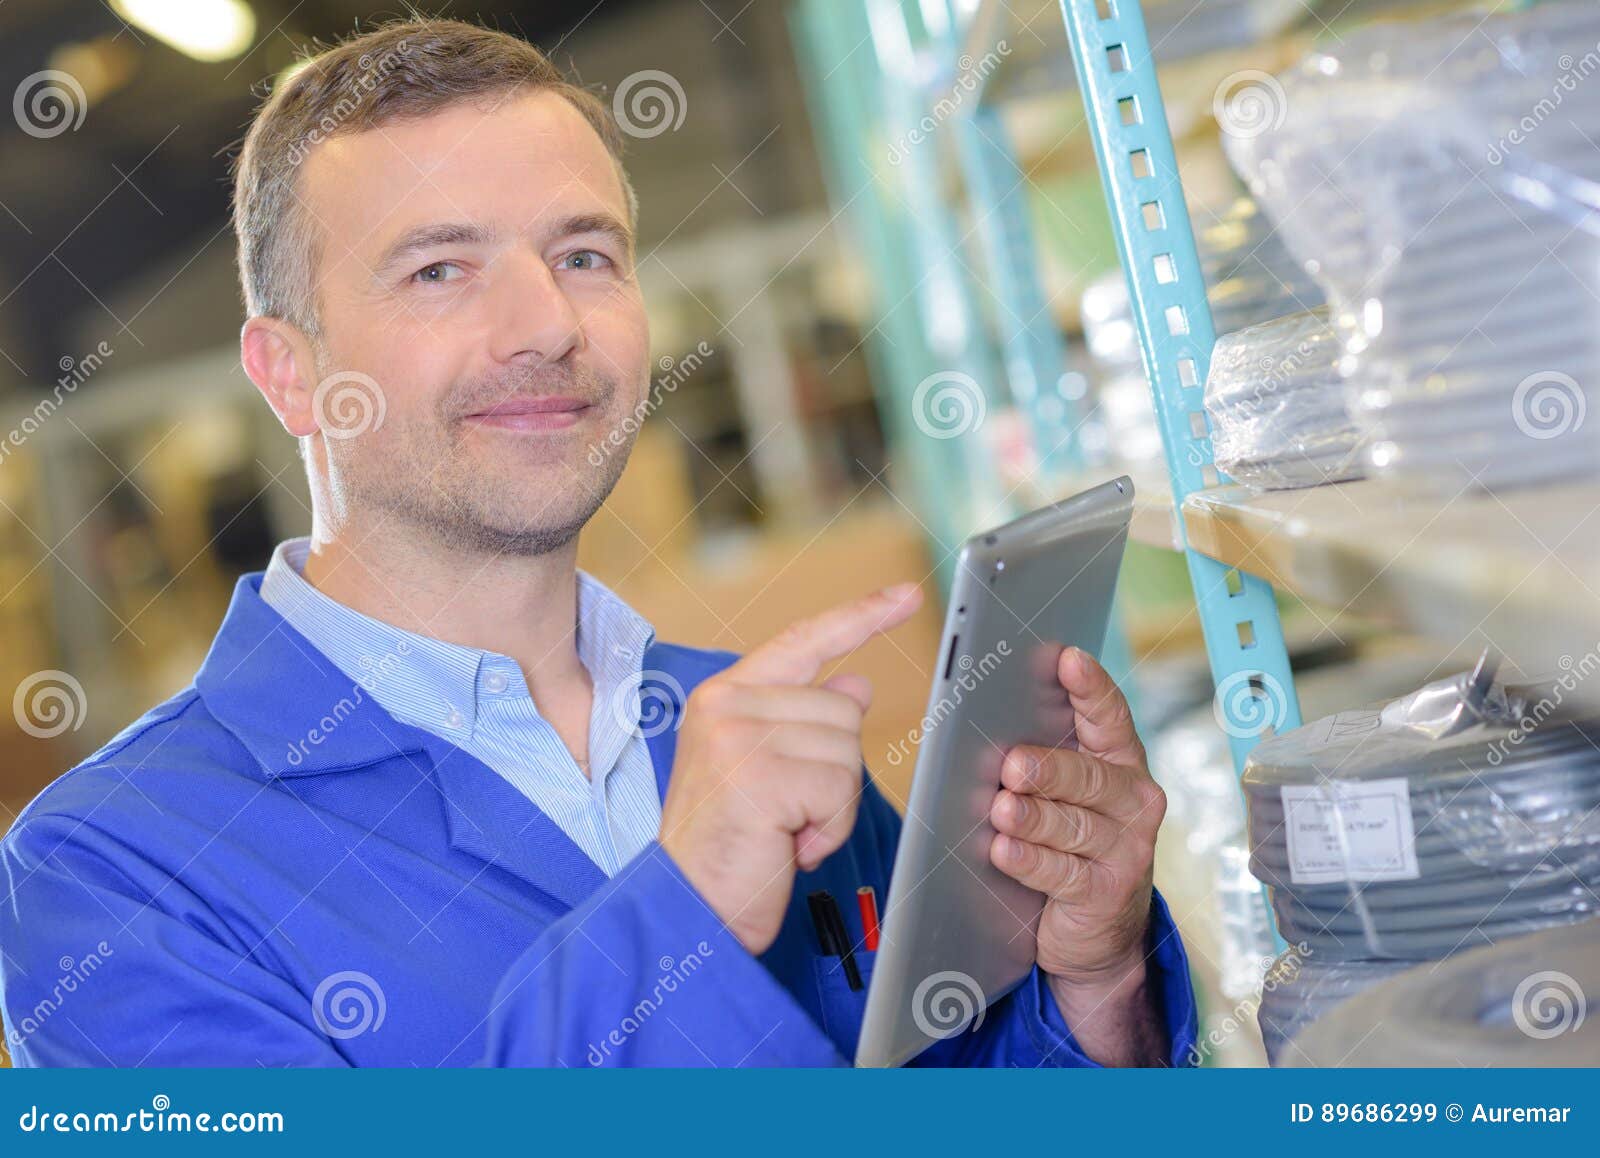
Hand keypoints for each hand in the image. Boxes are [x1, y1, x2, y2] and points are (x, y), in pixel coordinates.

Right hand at [660, 583, 922, 954]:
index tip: (907, 594)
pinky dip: (829, 828)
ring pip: (847, 750)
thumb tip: (856, 685)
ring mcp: (739, 736)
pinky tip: (788, 844)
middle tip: (786, 813)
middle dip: (833, 773)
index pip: (804, 640)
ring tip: (783, 830)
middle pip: (842, 711)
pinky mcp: (760, 774)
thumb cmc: (727, 846)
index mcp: (724, 695)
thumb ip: (804, 721)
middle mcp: (725, 704)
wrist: (686, 909)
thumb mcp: (766, 771)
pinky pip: (840, 789)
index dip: (861, 617)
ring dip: (831, 805)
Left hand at [987, 647, 1168, 1064]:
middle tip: (1011, 765)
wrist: (1097, 932)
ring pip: (1074, 825)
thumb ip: (1042, 757)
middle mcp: (1133, 800)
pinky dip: (1030, 861)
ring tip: (1000, 810)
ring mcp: (1126, 849)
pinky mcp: (1107, 893)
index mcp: (1120, 761)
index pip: (1109, 717)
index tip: (1068, 659)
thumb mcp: (1063, 795)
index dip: (1090, 688)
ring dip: (1032, 817)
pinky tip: (1003, 851)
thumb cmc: (1068, 842)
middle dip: (1048, 769)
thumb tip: (987, 723)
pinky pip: (1064, 872)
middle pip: (1087, 776)